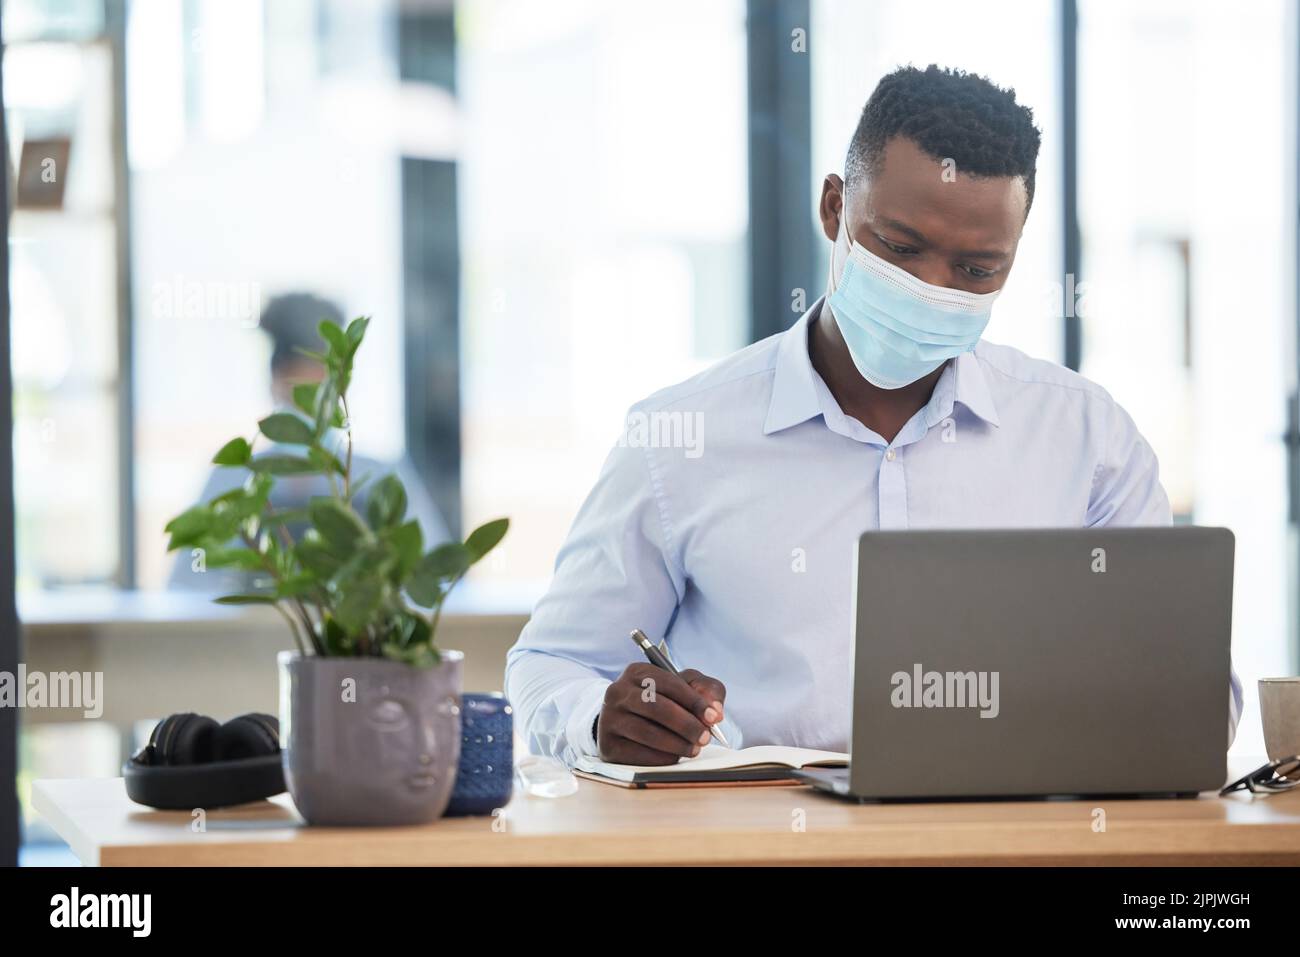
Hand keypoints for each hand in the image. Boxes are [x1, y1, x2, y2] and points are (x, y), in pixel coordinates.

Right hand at [596, 665, 726, 764]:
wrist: (626, 724)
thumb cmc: (663, 702)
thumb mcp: (685, 688)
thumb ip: (706, 690)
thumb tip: (715, 710)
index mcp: (637, 672)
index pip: (668, 683)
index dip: (694, 701)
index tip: (714, 717)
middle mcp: (617, 692)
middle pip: (656, 707)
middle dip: (686, 724)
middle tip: (706, 738)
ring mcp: (609, 719)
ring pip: (647, 732)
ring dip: (677, 744)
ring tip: (694, 749)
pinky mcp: (608, 745)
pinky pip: (638, 754)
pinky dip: (662, 758)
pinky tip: (675, 757)